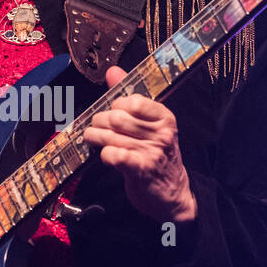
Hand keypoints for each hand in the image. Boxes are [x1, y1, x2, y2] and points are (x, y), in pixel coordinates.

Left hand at [82, 65, 197, 223]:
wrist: (172, 194)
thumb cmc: (158, 156)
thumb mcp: (151, 125)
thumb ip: (131, 97)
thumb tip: (113, 71)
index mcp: (164, 118)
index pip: (133, 100)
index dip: (116, 105)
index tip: (113, 112)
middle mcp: (160, 133)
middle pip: (116, 117)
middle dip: (99, 122)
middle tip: (97, 127)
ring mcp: (151, 152)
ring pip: (109, 135)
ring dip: (95, 137)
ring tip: (93, 139)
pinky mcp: (140, 170)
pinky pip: (112, 154)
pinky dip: (103, 155)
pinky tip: (107, 156)